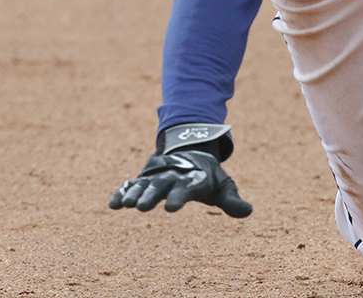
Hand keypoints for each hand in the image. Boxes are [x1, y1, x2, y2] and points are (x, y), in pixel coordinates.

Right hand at [108, 149, 251, 216]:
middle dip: (151, 196)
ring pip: (143, 185)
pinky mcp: (144, 179)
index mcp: (191, 180)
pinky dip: (122, 193)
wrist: (192, 151)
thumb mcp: (224, 187)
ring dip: (134, 194)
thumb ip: (232, 201)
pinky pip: (131, 186)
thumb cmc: (209, 176)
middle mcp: (172, 177)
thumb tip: (249, 211)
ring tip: (123, 205)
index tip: (171, 209)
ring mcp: (156, 177)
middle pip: (160, 186)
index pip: (185, 189)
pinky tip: (112, 205)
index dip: (179, 198)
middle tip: (142, 208)